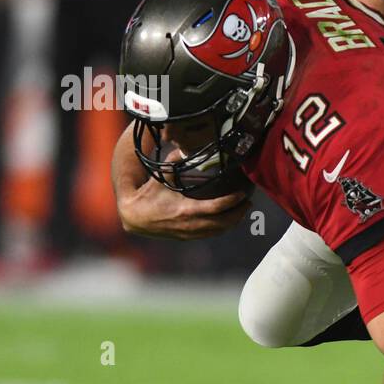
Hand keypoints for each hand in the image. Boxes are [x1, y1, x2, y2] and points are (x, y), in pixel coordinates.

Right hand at [118, 171, 249, 239]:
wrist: (135, 217)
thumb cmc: (148, 196)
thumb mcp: (161, 177)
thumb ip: (174, 162)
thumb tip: (184, 146)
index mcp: (186, 210)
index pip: (218, 207)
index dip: (233, 201)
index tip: (243, 193)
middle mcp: (191, 224)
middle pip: (224, 222)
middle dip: (239, 213)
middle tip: (248, 202)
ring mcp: (190, 233)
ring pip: (219, 230)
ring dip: (233, 221)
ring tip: (243, 210)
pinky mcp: (188, 237)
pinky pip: (211, 234)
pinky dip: (223, 227)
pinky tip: (229, 219)